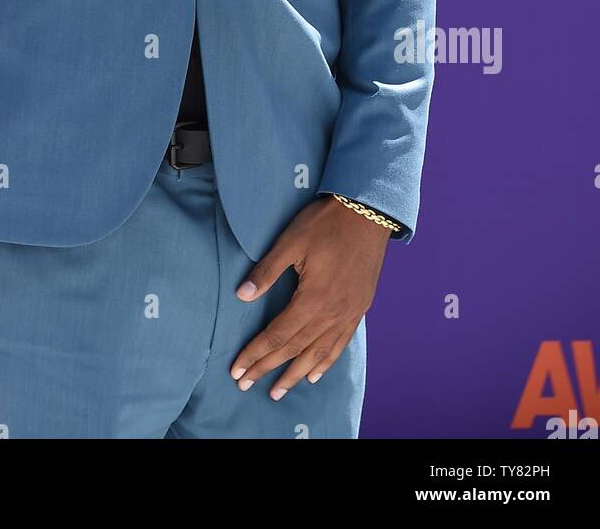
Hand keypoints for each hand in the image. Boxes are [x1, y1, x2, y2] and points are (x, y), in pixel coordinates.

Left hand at [229, 195, 389, 399]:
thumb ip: (266, 271)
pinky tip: (314, 374)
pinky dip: (325, 362)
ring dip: (295, 374)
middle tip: (246, 385)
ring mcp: (348, 313)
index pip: (277, 335)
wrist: (368, 212)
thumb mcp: (290, 241)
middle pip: (294, 349)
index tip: (237, 370)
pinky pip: (340, 344)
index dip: (255, 354)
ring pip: (318, 353)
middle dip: (268, 368)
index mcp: (312, 299)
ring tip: (278, 391)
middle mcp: (332, 313)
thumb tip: (241, 296)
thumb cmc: (325, 223)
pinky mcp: (359, 308)